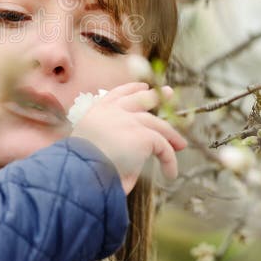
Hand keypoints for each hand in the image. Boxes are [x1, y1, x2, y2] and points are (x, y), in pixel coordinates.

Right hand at [71, 83, 186, 193]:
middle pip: (140, 99)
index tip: (142, 87)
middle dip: (156, 97)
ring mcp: (129, 121)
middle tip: (170, 93)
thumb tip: (125, 151)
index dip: (131, 90)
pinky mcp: (143, 135)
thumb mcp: (89, 147)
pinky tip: (170, 173)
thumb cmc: (80, 167)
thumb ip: (105, 141)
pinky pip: (163, 147)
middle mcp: (113, 112)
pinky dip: (169, 160)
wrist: (81, 171)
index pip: (117, 94)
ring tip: (180, 144)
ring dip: (171, 135)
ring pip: (157, 125)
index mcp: (97, 112)